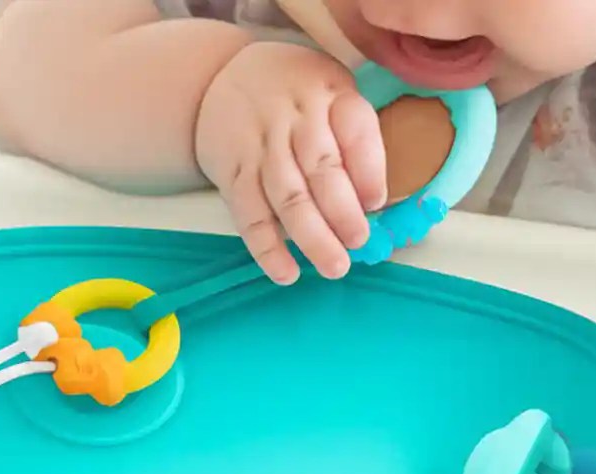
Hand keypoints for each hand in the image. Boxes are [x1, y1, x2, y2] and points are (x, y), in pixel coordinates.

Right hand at [195, 41, 385, 283]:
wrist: (219, 79)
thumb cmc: (293, 95)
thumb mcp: (330, 90)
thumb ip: (353, 134)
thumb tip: (374, 203)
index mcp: (329, 94)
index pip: (355, 130)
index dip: (369, 169)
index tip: (377, 203)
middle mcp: (294, 119)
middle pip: (320, 168)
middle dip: (342, 211)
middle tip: (359, 243)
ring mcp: (260, 147)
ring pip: (287, 197)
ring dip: (312, 237)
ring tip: (334, 267)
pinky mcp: (232, 174)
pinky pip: (250, 215)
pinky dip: (266, 248)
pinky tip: (286, 273)